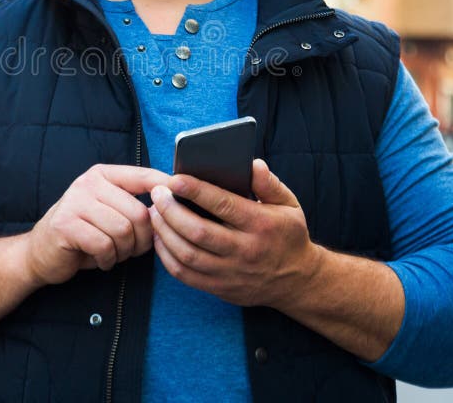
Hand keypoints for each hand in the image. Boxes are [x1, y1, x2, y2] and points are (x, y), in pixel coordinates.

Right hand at [26, 164, 170, 286]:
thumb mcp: (111, 211)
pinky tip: (102, 259)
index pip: (144, 176)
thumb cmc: (85, 233)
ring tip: (115, 253)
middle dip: (143, 239)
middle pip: (138, 212)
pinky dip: (109, 259)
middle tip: (133, 249)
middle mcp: (89, 182)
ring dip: (125, 251)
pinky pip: (105, 245)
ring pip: (123, 230)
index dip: (167, 189)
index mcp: (104, 174)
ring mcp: (75, 201)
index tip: (184, 200)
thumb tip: (174, 204)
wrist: (40, 253)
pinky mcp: (65, 225)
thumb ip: (135, 204)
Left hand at [149, 159, 321, 308]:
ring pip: (187, 254)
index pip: (224, 205)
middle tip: (157, 194)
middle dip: (171, 210)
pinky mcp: (220, 289)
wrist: (298, 281)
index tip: (175, 178)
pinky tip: (160, 238)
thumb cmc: (288, 235)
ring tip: (154, 213)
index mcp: (262, 225)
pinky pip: (185, 275)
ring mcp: (231, 273)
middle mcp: (246, 251)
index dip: (196, 190)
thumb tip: (253, 164)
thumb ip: (269, 184)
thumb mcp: (289, 205)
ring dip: (164, 232)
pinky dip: (166, 256)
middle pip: (199, 231)